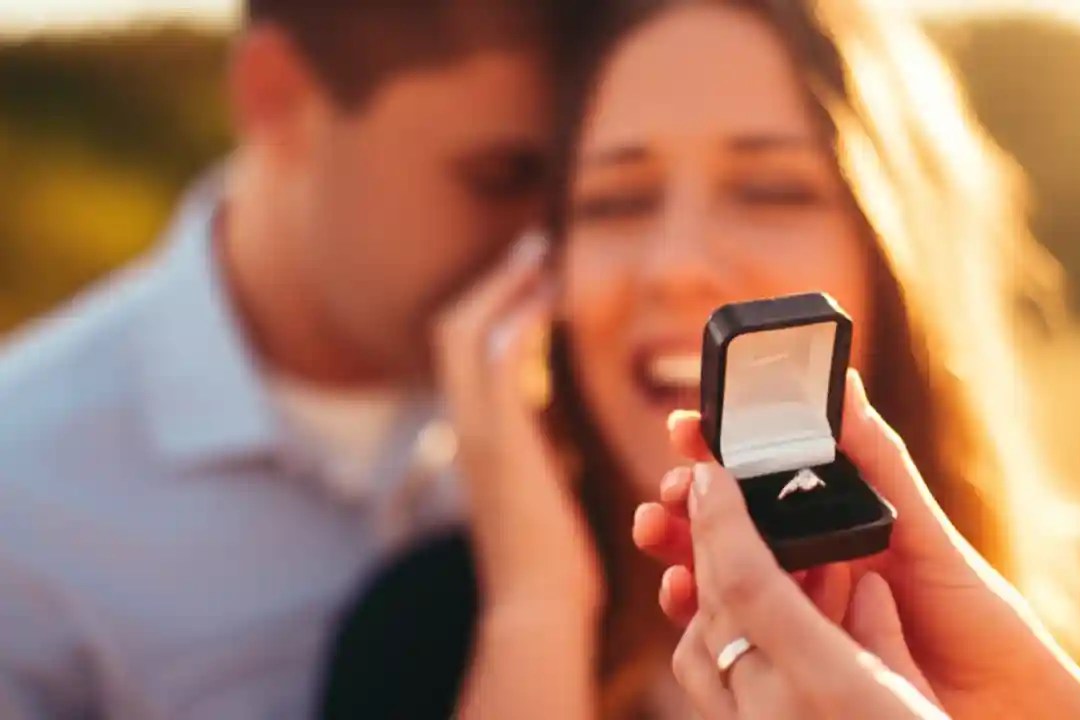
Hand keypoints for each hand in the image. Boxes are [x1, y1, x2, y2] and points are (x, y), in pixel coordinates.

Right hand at [436, 233, 599, 617]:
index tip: (530, 280)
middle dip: (491, 283)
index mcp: (477, 441)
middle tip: (533, 249)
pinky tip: (547, 296)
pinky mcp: (498, 440)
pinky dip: (516, 317)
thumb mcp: (540, 498)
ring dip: (502, 287)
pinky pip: (495, 357)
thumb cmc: (550, 569)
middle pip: (451, 330)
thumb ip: (536, 459)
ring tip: (539, 256)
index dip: (491, 310)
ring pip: (463, 333)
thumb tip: (552, 443)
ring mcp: (475, 433)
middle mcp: (466, 429)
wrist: (537, 610)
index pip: (465, 357)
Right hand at [635, 370, 1079, 718]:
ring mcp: (793, 611)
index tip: (686, 429)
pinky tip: (683, 595)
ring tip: (660, 536)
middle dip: (682, 499)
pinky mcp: (788, 658)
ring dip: (678, 548)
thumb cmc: (975, 617)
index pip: (759, 473)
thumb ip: (880, 463)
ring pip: (714, 572)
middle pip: (722, 521)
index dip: (716, 449)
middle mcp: (804, 561)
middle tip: (665, 493)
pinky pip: (729, 631)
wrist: (1001, 705)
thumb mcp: (924, 532)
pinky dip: (696, 611)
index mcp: (833, 520)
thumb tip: (844, 382)